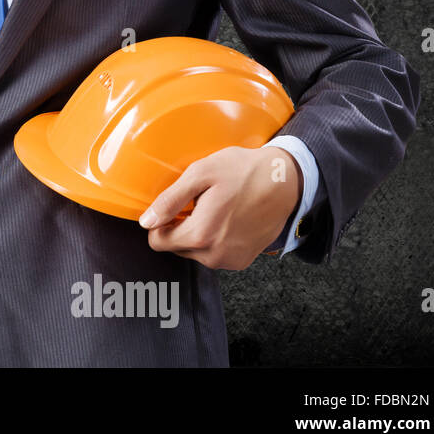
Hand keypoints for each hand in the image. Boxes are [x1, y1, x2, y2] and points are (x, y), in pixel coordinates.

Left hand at [139, 146, 301, 269]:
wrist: (286, 181)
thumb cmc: (243, 171)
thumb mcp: (201, 174)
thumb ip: (170, 200)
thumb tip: (146, 222)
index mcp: (200, 236)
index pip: (158, 242)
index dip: (161, 222)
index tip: (175, 207)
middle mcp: (214, 256)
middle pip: (176, 247)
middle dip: (181, 227)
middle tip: (199, 204)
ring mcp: (231, 261)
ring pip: (195, 252)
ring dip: (199, 233)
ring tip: (216, 209)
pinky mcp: (243, 261)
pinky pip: (215, 254)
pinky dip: (215, 239)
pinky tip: (228, 218)